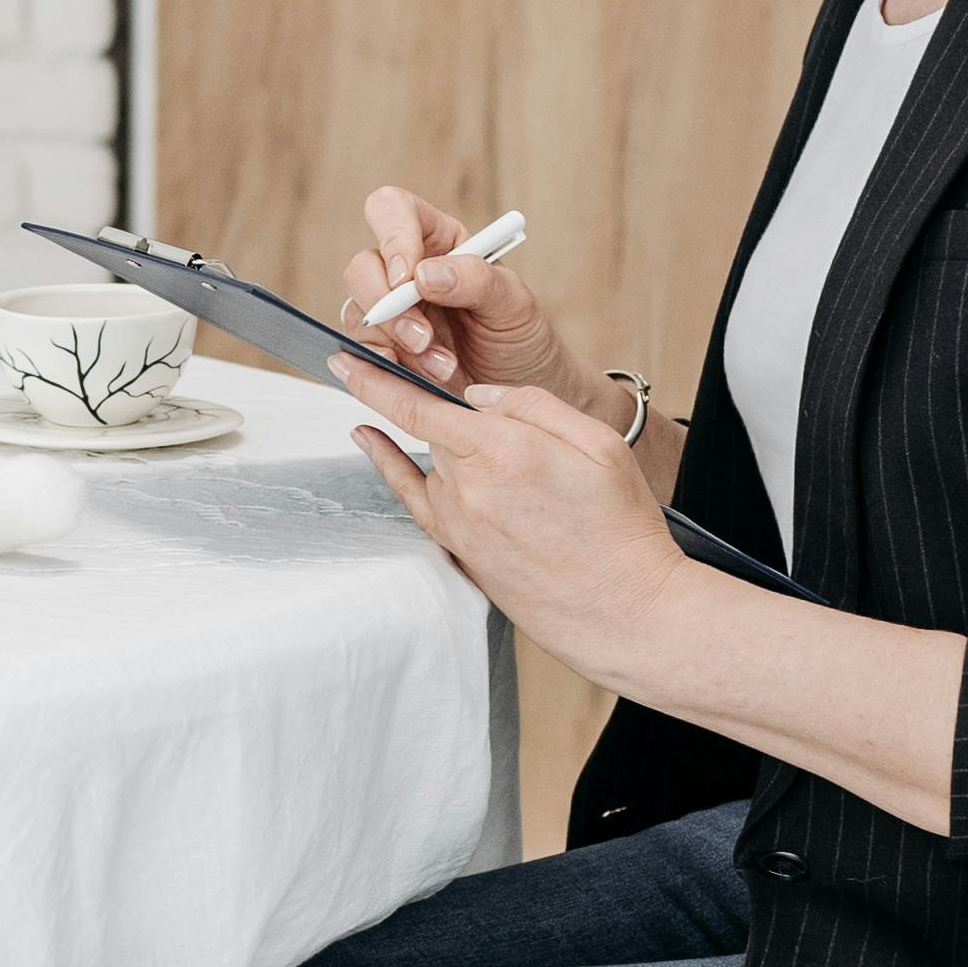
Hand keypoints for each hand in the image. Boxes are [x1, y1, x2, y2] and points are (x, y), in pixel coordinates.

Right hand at [341, 189, 578, 406]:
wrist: (517, 391)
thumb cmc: (517, 337)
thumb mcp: (514, 303)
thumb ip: (476, 280)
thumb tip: (424, 274)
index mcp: (439, 240)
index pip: (394, 210)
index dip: (392, 236)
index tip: (407, 278)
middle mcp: (406, 271)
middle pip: (363, 267)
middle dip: (387, 306)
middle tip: (422, 337)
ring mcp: (389, 311)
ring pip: (359, 312)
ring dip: (397, 343)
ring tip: (442, 366)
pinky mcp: (382, 348)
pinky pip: (362, 349)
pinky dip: (385, 364)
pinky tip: (415, 375)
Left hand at [352, 371, 699, 692]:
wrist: (623, 610)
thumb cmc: (620, 526)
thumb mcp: (598, 444)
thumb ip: (533, 405)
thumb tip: (478, 395)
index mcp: (504, 450)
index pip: (416, 405)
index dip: (375, 378)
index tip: (344, 357)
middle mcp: (469, 486)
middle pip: (436, 428)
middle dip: (453, 414)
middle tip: (512, 435)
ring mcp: (459, 522)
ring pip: (436, 461)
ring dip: (456, 449)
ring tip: (518, 477)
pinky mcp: (459, 550)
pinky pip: (412, 498)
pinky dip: (388, 465)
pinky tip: (370, 441)